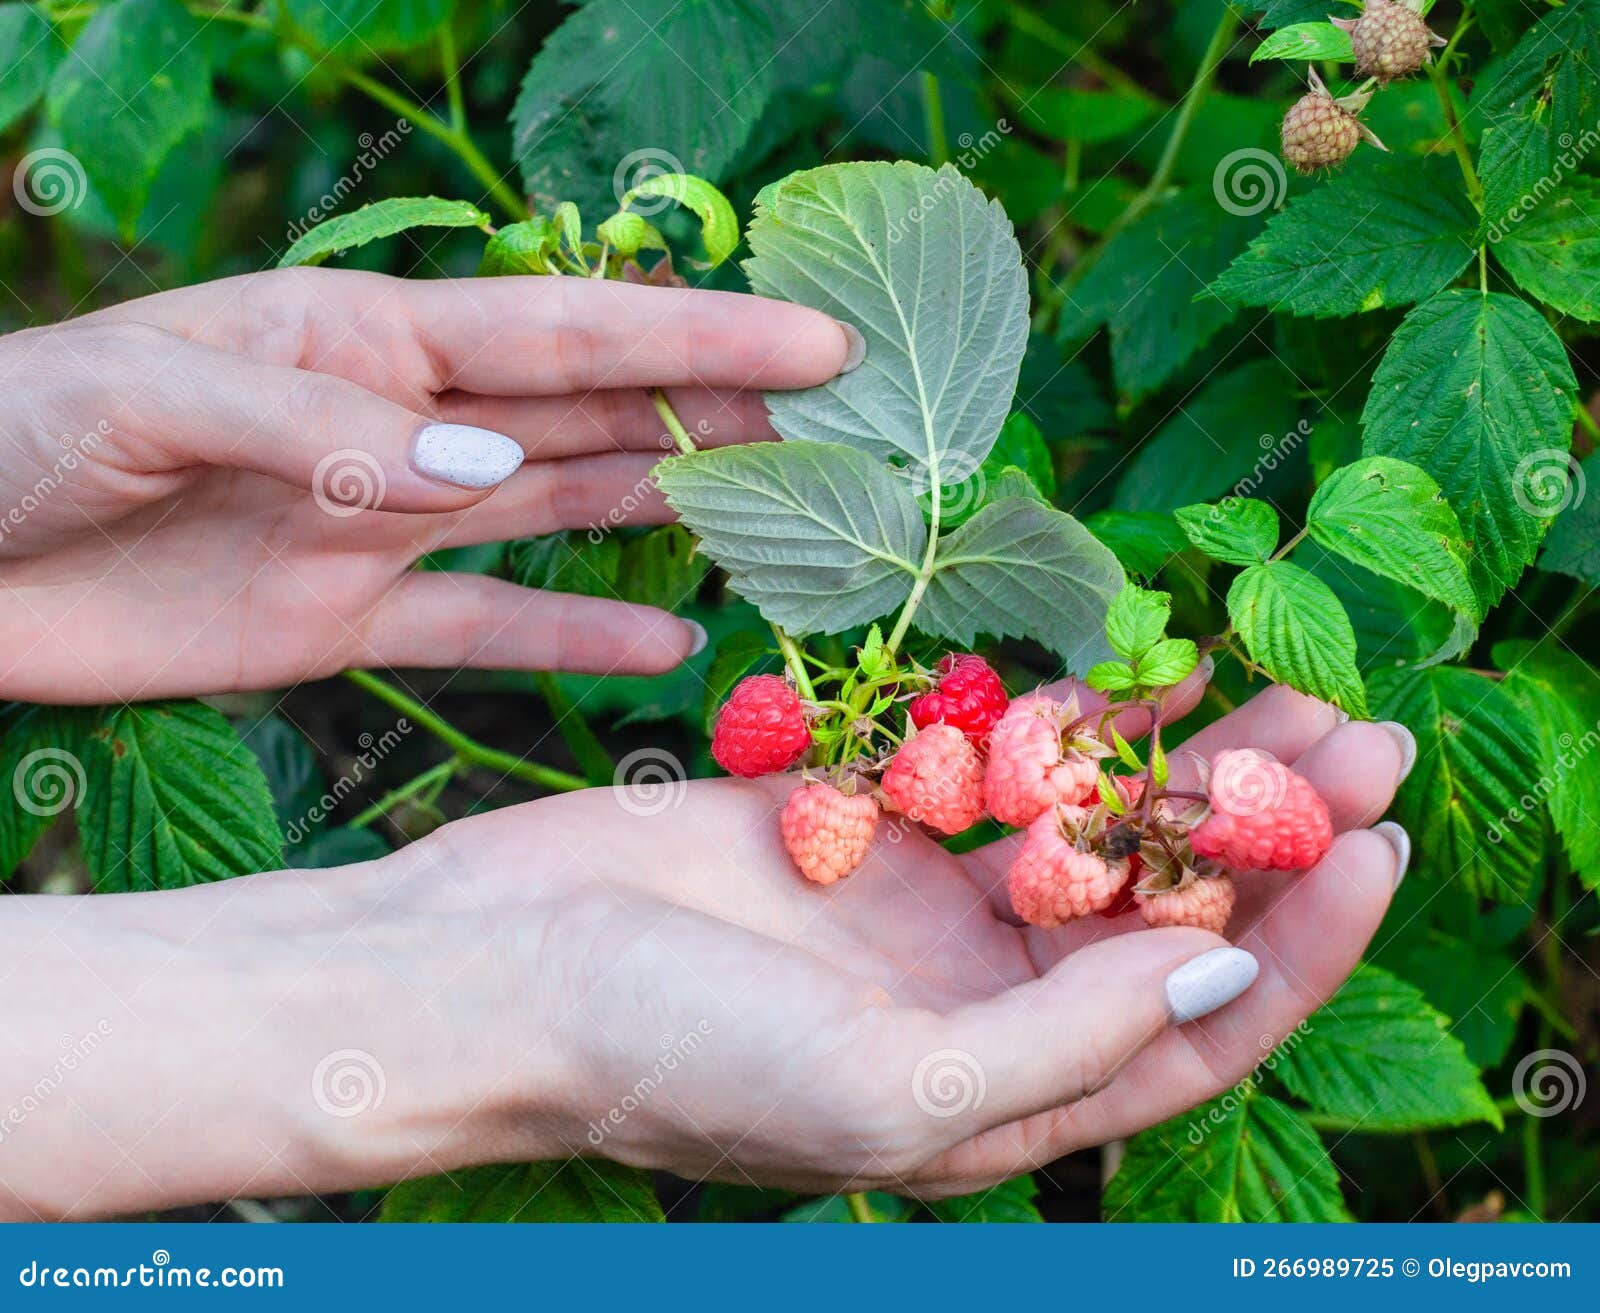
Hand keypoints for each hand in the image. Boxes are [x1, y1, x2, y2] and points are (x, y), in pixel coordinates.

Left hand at [0, 269, 851, 702]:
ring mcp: (384, 527)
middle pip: (591, 416)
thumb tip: (481, 474)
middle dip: (715, 415)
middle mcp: (401, 426)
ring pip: (561, 509)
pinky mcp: (348, 623)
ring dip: (669, 509)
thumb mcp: (151, 401)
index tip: (816, 342)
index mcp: (366, 341)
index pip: (564, 334)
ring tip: (780, 520)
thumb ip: (320, 432)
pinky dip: (577, 631)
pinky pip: (490, 626)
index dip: (696, 336)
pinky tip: (664, 643)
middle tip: (838, 433)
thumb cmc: (19, 443)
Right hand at [434, 681, 1410, 1197]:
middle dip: (1268, 833)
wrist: (494, 967)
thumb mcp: (887, 1087)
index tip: (1376, 846)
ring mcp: (924, 910)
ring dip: (1190, 766)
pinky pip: (999, 767)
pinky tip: (1145, 671)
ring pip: (1095, 832)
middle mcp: (980, 1007)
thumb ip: (1065, 1043)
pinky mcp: (867, 824)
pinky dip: (1070, 723)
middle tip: (1361, 731)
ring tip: (1289, 686)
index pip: (1194, 1031)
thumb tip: (1231, 986)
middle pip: (1164, 918)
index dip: (1301, 947)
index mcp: (999, 1100)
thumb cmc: (667, 1056)